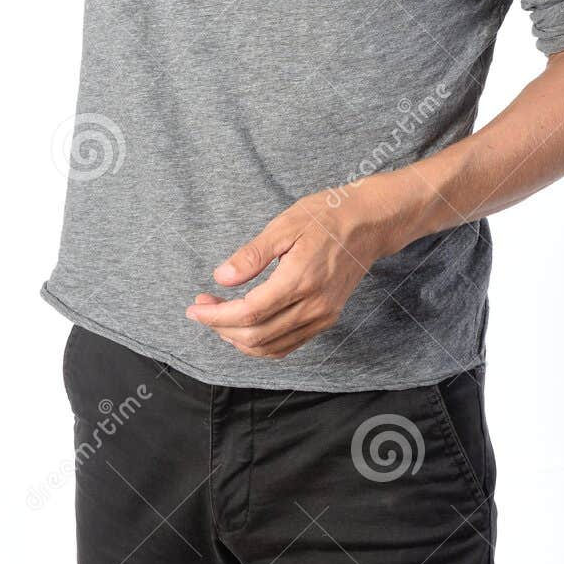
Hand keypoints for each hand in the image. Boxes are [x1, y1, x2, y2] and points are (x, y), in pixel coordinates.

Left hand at [186, 174, 414, 359]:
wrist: (369, 224)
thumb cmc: (327, 216)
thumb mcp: (284, 225)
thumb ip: (252, 255)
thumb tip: (221, 278)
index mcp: (300, 280)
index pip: (249, 313)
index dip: (216, 316)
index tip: (194, 309)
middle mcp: (314, 306)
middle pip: (257, 335)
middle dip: (221, 327)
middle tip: (202, 308)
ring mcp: (323, 316)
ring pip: (272, 347)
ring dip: (239, 340)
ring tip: (219, 319)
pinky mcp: (327, 319)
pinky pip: (289, 345)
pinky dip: (262, 344)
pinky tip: (246, 328)